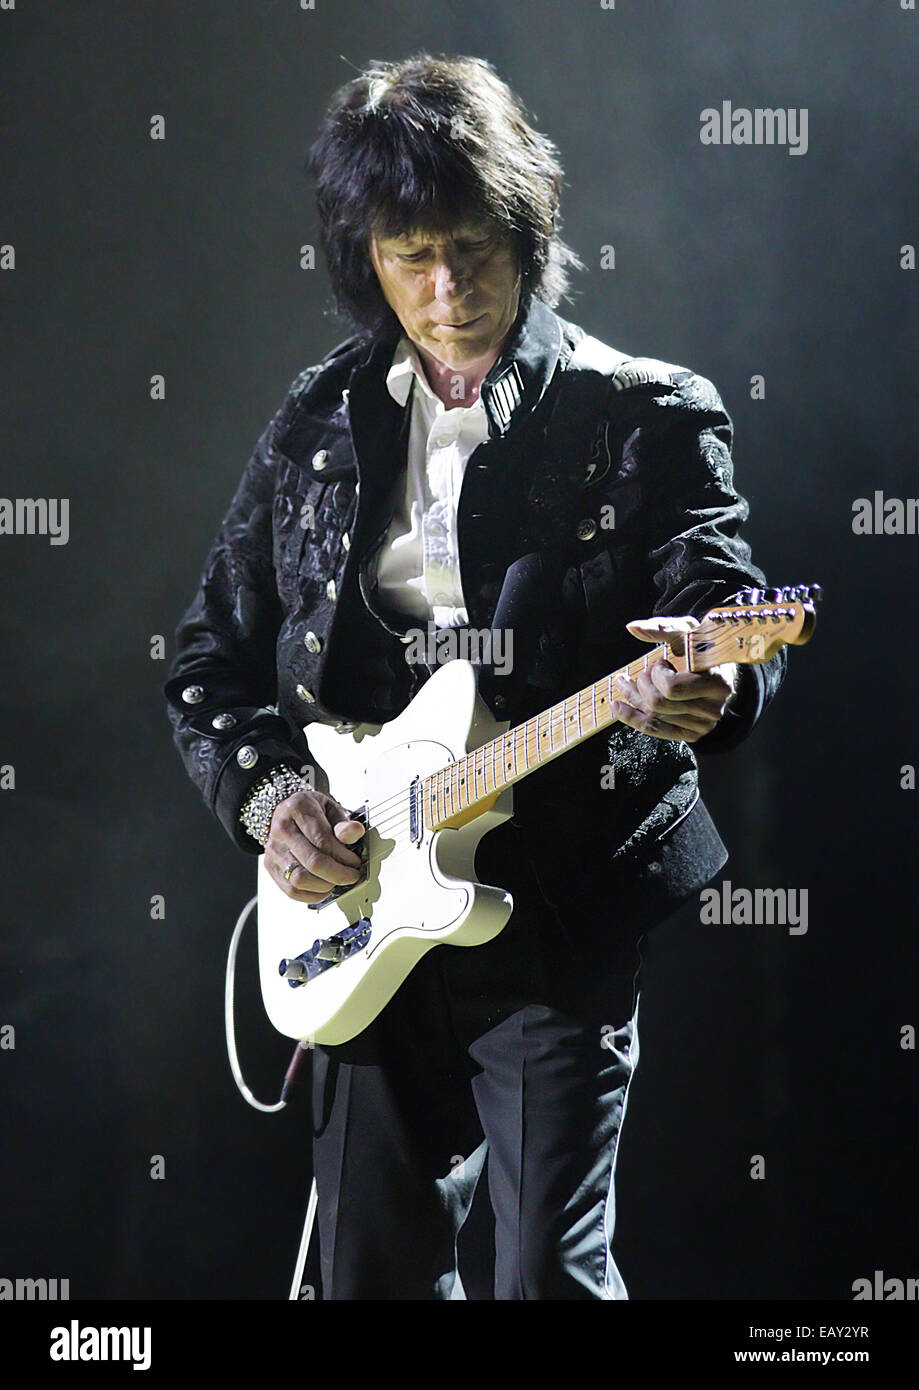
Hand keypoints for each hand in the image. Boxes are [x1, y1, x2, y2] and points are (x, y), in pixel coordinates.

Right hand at [265, 789, 364, 901]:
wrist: (286, 811)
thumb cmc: (310, 810)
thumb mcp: (331, 809)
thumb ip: (344, 823)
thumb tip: (355, 832)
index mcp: (298, 809)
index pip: (324, 841)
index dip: (344, 856)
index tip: (356, 862)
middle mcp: (282, 829)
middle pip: (313, 862)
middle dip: (338, 874)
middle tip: (352, 875)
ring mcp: (273, 850)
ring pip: (300, 880)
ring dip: (326, 886)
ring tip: (338, 881)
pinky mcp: (271, 866)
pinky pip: (291, 890)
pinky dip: (312, 895)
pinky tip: (324, 889)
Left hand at [610, 615, 737, 743]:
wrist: (721, 669)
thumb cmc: (704, 648)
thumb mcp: (687, 632)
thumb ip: (661, 628)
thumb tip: (632, 627)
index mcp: (717, 683)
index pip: (671, 688)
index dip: (657, 673)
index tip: (661, 662)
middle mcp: (713, 709)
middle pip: (658, 704)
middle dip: (642, 685)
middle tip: (643, 672)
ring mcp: (704, 725)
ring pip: (653, 717)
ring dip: (633, 697)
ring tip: (626, 683)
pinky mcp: (693, 734)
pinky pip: (655, 730)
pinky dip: (632, 718)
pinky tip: (618, 707)